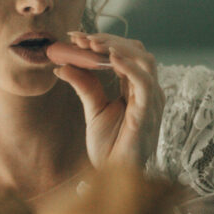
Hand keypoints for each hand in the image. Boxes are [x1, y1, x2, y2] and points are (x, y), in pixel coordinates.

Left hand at [47, 32, 165, 170]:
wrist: (113, 176)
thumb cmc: (110, 147)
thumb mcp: (93, 109)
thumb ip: (84, 85)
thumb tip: (62, 65)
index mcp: (136, 89)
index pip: (126, 55)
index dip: (104, 41)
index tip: (76, 36)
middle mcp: (147, 91)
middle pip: (137, 52)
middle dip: (109, 40)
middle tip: (81, 38)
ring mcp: (151, 100)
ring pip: (144, 60)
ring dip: (118, 47)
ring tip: (92, 44)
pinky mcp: (148, 112)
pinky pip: (144, 82)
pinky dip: (128, 66)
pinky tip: (109, 57)